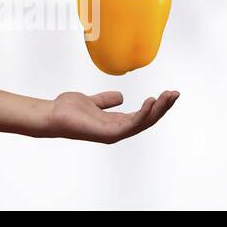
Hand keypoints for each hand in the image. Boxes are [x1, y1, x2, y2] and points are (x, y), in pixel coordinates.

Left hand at [42, 89, 178, 143]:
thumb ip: (106, 100)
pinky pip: (130, 124)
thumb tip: (120, 96)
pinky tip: (150, 102)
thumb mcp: (92, 101)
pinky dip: (142, 114)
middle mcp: (117, 129)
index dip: (156, 106)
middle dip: (163, 107)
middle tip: (175, 93)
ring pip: (143, 122)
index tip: (168, 93)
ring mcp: (114, 133)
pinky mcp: (107, 134)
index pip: (142, 115)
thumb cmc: (68, 110)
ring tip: (168, 95)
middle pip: (147, 120)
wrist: (52, 114)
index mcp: (116, 122)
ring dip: (157, 109)